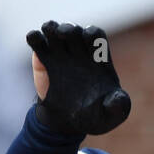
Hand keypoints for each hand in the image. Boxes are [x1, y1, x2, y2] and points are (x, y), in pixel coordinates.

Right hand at [25, 21, 130, 136]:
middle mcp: (78, 53)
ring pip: (54, 30)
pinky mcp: (43, 60)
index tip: (88, 40)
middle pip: (74, 29)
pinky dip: (34, 37)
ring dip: (51, 27)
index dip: (92, 33)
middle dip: (69, 29)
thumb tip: (119, 98)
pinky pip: (37, 41)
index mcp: (97, 60)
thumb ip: (118, 106)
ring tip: (50, 32)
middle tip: (64, 35)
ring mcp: (60, 54)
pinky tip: (36, 42)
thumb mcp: (110, 116)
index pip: (96, 35)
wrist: (68, 127)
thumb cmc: (94, 118)